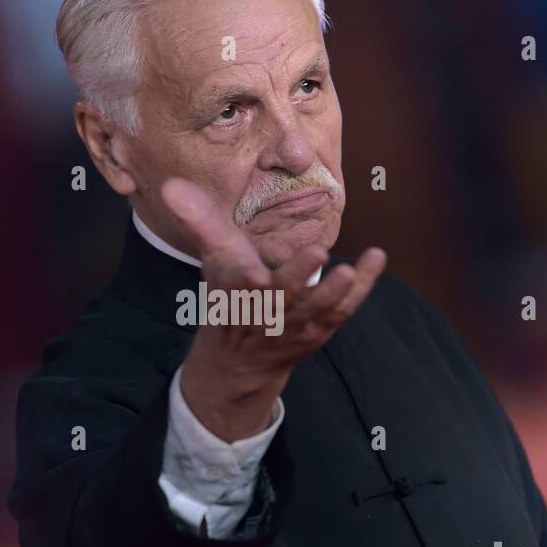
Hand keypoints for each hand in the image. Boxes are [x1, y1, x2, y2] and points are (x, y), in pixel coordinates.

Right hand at [160, 177, 385, 441]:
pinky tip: (376, 258)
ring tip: (347, 270)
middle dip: (296, 279)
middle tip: (317, 254)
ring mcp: (294, 326)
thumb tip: (171, 184)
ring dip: (332, 292)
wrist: (239, 362)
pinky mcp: (319, 329)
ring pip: (314, 310)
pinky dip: (362, 287)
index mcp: (234, 294)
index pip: (236, 287)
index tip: (254, 274)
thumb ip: (199, 220)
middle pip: (280, 298)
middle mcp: (264, 314)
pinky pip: (343, 309)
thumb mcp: (212, 258)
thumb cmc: (229, 297)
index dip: (244, 281)